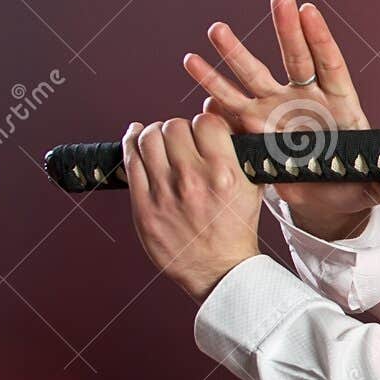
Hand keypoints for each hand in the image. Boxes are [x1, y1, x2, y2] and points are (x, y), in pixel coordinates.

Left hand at [122, 115, 262, 303]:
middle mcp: (194, 179)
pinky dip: (130, 143)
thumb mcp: (250, 186)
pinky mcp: (143, 206)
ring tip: (159, 141)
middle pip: (174, 126)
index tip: (203, 134)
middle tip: (179, 142)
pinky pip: (129, 160)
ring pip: (148, 138)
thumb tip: (214, 109)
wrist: (220, 269)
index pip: (206, 122)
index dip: (204, 125)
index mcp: (225, 173)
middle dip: (178, 130)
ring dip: (153, 134)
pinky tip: (135, 140)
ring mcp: (166, 192)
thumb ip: (237, 148)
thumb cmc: (236, 227)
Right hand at [182, 0, 379, 233]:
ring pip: (256, 76)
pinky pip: (231, 106)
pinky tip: (194, 65)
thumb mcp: (373, 186)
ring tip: (217, 30)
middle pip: (296, 59)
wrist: (325, 195)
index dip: (320, 39)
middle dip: (285, 29)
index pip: (331, 65)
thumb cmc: (353, 182)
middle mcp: (306, 99)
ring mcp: (277, 110)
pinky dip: (214, 89)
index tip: (308, 10)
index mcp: (340, 105)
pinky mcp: (255, 128)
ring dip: (236, 53)